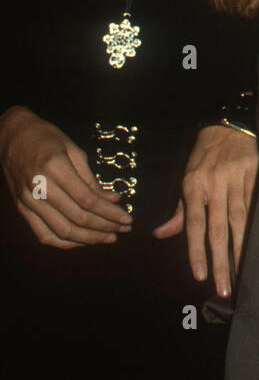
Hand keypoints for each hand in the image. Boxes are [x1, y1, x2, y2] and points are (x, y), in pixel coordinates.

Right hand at [0, 105, 132, 247]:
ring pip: (62, 231)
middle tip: (123, 230)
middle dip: (105, 227)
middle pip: (77, 218)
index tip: (127, 218)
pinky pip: (44, 234)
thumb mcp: (73, 149)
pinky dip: (65, 242)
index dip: (110, 213)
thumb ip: (91, 178)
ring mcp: (28, 202)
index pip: (88, 200)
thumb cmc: (45, 137)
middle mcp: (40, 188)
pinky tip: (83, 241)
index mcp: (55, 168)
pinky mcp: (22, 209)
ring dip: (88, 239)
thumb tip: (112, 199)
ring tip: (108, 238)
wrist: (11, 136)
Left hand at [152, 124, 257, 296]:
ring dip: (241, 247)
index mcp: (193, 186)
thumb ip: (179, 211)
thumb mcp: (186, 180)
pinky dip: (258, 223)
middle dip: (220, 259)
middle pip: (217, 228)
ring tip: (242, 271)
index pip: (194, 224)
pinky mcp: (255, 172)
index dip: (196, 250)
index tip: (200, 275)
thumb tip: (160, 235)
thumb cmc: (203, 157)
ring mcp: (235, 178)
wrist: (226, 126)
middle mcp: (213, 184)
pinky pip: (256, 202)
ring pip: (239, 219)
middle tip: (224, 287)